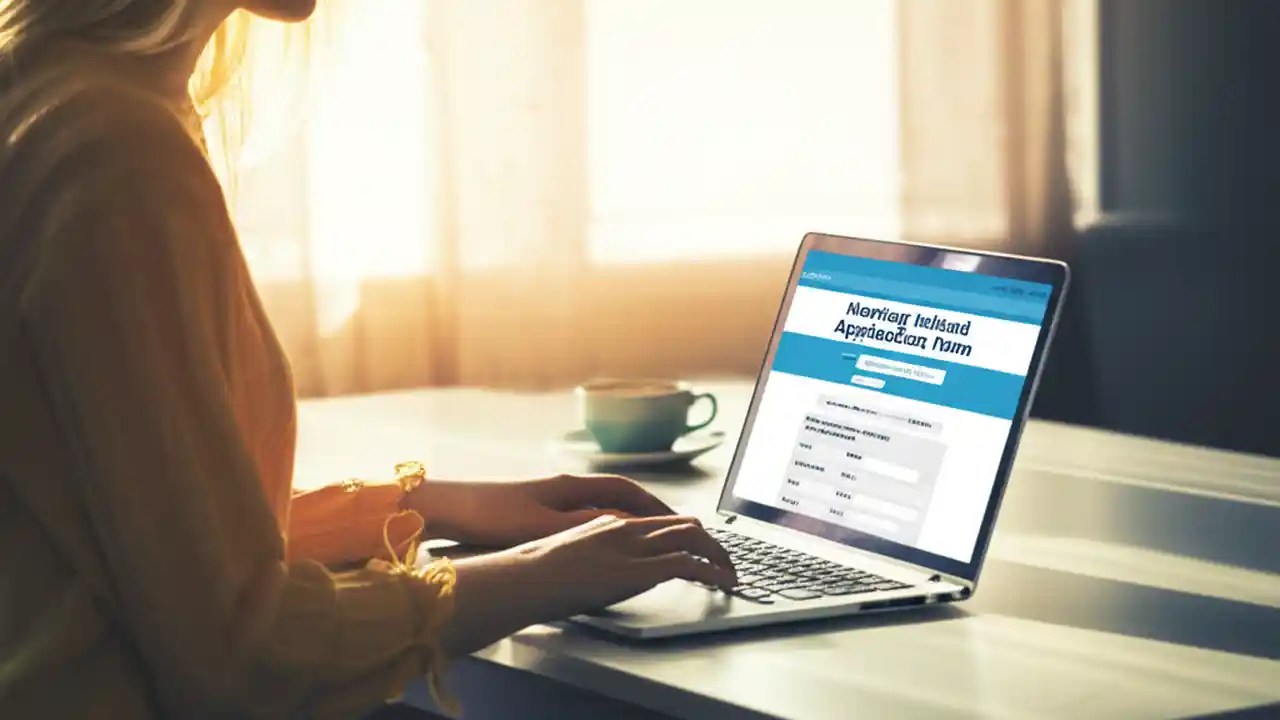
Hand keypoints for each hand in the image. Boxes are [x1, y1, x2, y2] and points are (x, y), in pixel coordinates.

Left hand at [407, 473, 676, 546]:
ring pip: (602, 509)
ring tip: (648, 541)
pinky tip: (604, 548)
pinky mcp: (536, 515)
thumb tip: (628, 524)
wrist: (451, 509)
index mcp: (572, 486)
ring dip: (627, 522)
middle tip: (675, 532)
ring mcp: (551, 500)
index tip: (680, 521)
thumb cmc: (493, 514)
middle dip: (648, 514)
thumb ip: (587, 525)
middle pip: (618, 498)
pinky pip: (584, 519)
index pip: (626, 490)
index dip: (656, 505)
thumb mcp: (546, 525)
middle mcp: (565, 489)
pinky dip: (605, 530)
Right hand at [441, 514, 736, 653]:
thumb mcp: (567, 552)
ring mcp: (634, 545)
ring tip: (731, 571)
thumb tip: (602, 566)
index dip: (685, 531)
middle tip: (723, 558)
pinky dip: (712, 570)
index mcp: (609, 520)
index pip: (659, 518)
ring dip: (717, 554)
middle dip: (709, 541)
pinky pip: (688, 564)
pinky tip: (723, 582)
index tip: (698, 544)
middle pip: (682, 523)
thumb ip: (592, 551)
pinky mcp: (638, 568)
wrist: (524, 576)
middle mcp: (627, 526)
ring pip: (692, 537)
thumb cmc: (535, 571)